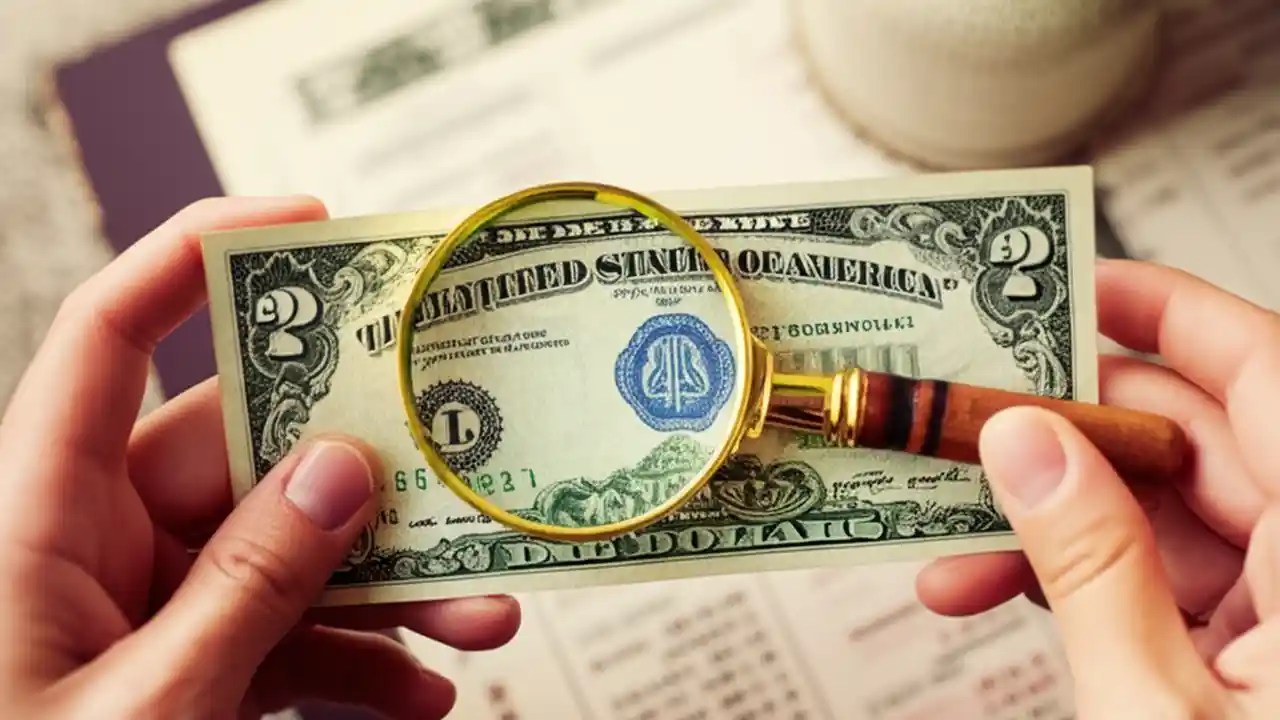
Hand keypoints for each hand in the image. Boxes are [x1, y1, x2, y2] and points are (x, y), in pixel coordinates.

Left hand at [0, 197, 519, 718]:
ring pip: (289, 554)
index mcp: (39, 513)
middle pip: (252, 458)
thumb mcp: (147, 707)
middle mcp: (97, 537)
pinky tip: (421, 696)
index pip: (111, 336)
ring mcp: (148, 602)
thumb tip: (341, 469)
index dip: (199, 256)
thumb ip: (247, 587)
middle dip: (373, 485)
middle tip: (474, 488)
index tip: (312, 222)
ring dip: (392, 589)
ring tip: (483, 623)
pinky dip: (357, 664)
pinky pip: (285, 636)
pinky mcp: (185, 663)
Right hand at [916, 259, 1279, 715]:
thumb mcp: (1151, 704)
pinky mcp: (1254, 658)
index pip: (1263, 373)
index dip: (1166, 309)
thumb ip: (1090, 568)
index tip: (1069, 282)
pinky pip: (1162, 582)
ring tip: (948, 541)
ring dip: (1047, 523)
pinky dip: (1078, 582)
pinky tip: (995, 588)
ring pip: (1161, 517)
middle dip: (1058, 435)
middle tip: (962, 421)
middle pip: (1189, 444)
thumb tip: (1025, 446)